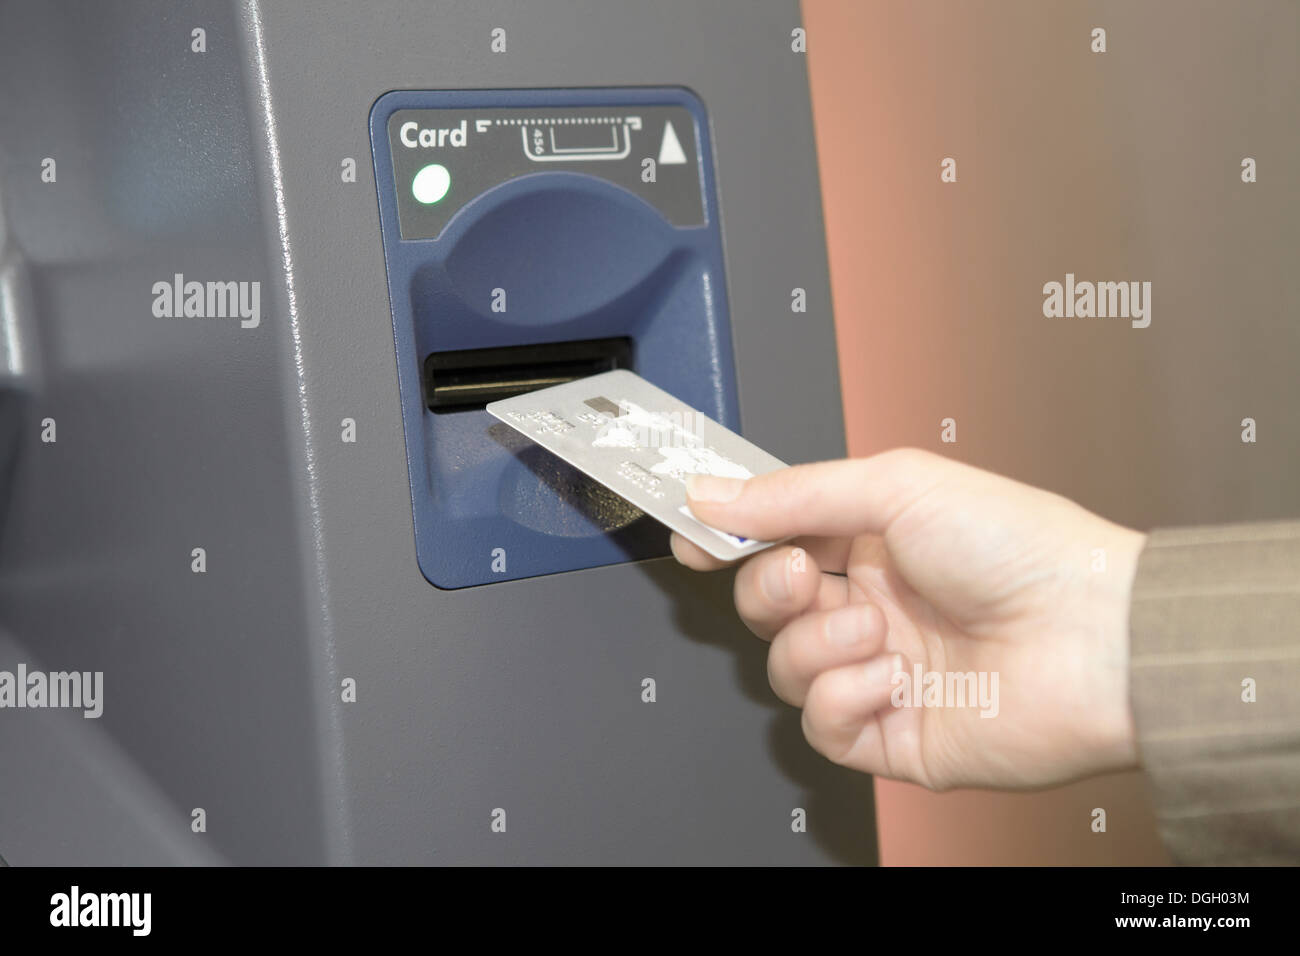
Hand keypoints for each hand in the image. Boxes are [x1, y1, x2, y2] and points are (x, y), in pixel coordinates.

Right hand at [672, 449, 1145, 790]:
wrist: (1097, 637)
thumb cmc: (1022, 548)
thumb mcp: (898, 487)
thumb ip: (794, 494)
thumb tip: (711, 494)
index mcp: (873, 544)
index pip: (776, 541)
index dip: (729, 541)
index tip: (693, 538)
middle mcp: (873, 607)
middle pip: (769, 607)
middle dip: (771, 590)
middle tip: (805, 577)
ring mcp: (882, 672)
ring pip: (787, 668)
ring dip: (820, 645)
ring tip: (878, 632)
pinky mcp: (894, 735)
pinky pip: (822, 727)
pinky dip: (844, 698)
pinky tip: (891, 677)